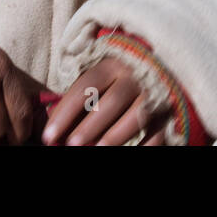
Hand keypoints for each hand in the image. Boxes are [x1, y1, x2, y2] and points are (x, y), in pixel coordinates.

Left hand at [42, 57, 167, 145]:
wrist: (161, 67)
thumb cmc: (118, 79)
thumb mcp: (99, 79)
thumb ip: (79, 97)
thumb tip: (50, 121)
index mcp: (111, 65)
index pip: (85, 88)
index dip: (65, 113)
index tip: (48, 136)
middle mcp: (133, 76)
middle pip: (111, 101)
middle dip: (89, 126)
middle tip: (71, 145)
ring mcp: (153, 92)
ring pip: (136, 115)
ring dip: (115, 135)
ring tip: (98, 150)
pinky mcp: (168, 110)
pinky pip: (158, 130)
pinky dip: (145, 144)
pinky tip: (132, 151)